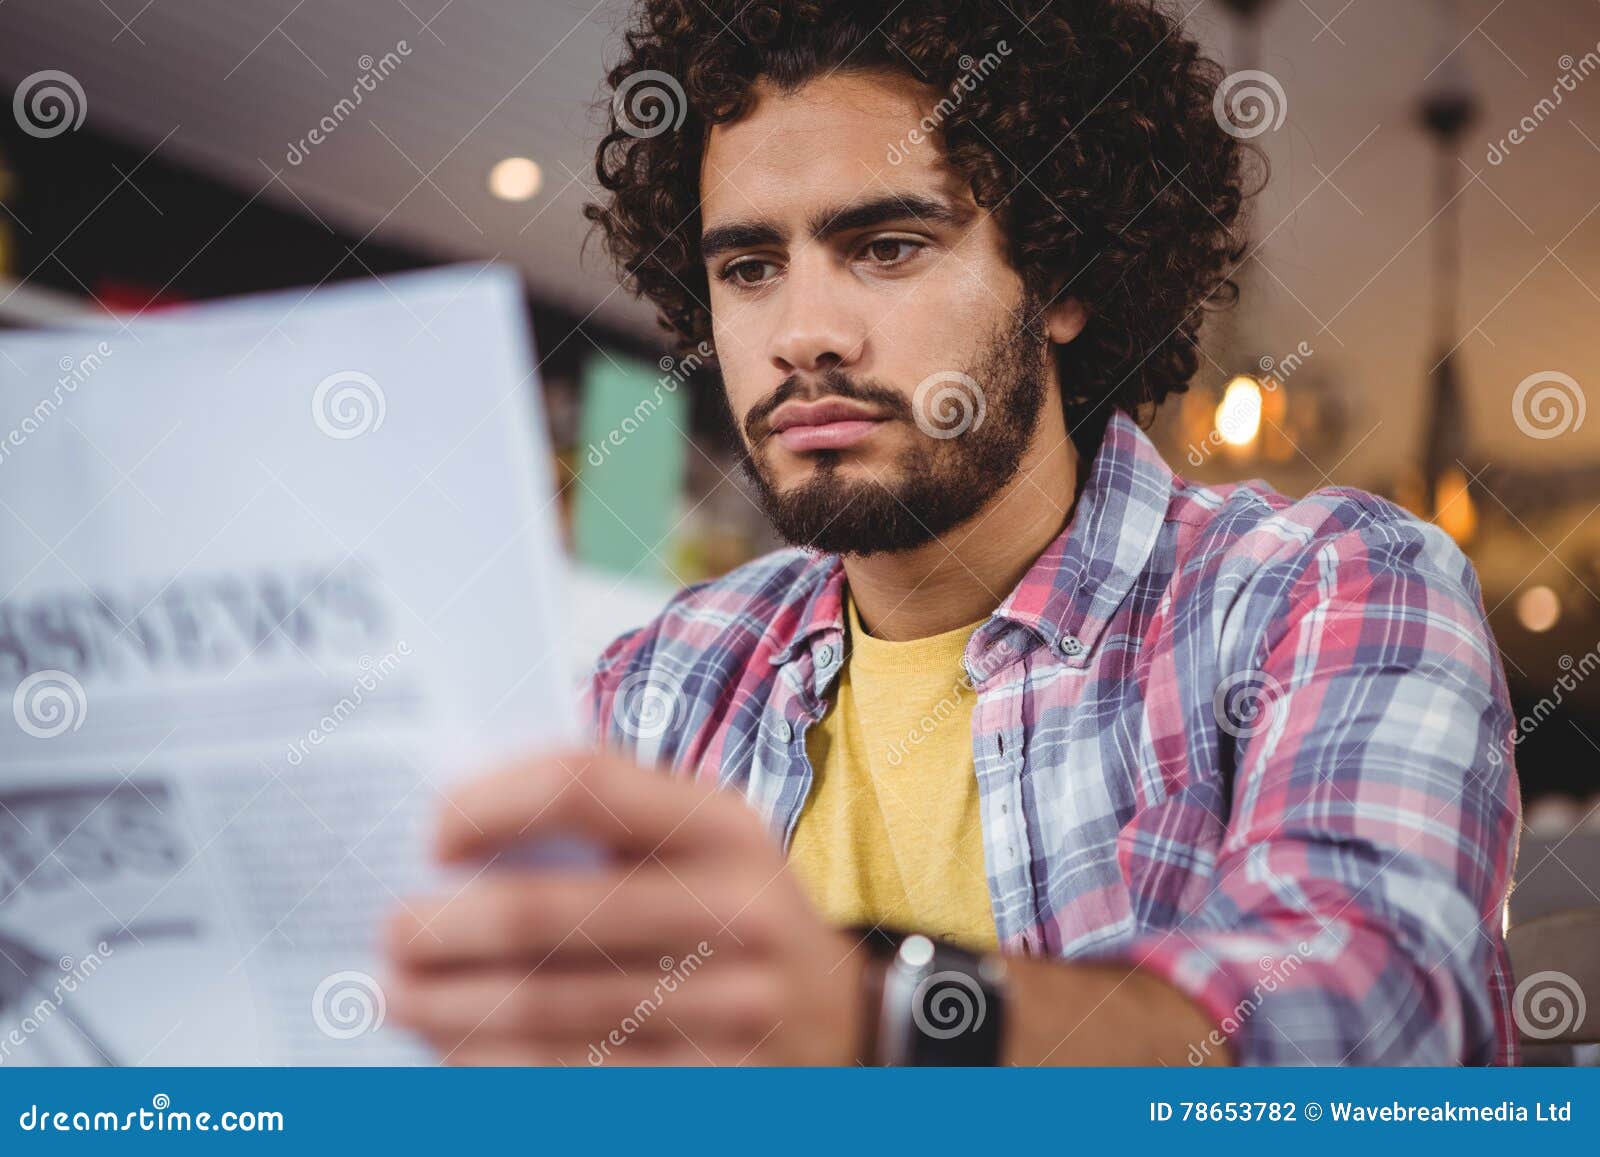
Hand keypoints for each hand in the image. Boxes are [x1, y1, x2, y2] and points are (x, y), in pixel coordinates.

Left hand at [384, 747, 866, 1065]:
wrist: (841, 1019)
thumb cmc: (730, 911)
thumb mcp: (702, 843)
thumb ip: (607, 821)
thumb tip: (455, 836)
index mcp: (722, 823)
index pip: (583, 785)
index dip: (490, 803)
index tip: (432, 835)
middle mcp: (735, 909)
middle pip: (550, 913)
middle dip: (446, 928)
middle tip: (392, 933)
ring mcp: (731, 1008)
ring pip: (551, 1012)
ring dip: (453, 1008)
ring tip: (399, 996)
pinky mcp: (713, 1089)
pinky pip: (578, 1084)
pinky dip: (501, 1070)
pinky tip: (457, 1054)